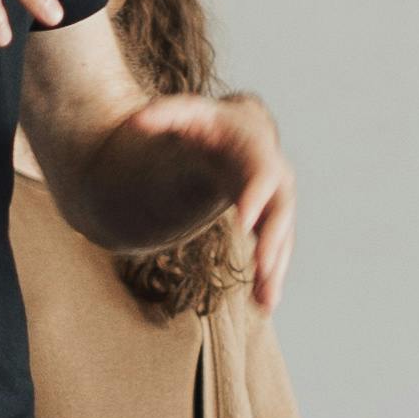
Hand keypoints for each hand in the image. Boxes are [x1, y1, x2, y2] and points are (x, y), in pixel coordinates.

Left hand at [122, 89, 295, 309]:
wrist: (238, 132)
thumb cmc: (208, 123)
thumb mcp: (187, 113)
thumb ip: (163, 115)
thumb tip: (136, 120)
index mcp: (256, 149)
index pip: (262, 172)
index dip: (255, 196)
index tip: (244, 222)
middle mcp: (274, 177)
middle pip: (281, 210)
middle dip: (272, 239)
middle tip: (262, 267)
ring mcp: (275, 202)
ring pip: (282, 238)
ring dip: (275, 269)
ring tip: (265, 303)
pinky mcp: (270, 223)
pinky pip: (275, 251)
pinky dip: (270, 277)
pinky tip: (263, 304)